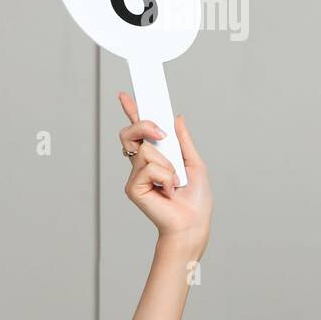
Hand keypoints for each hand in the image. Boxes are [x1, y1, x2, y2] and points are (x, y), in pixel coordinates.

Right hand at [117, 93, 212, 255]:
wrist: (193, 223)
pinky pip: (148, 167)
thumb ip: (184, 141)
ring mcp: (136, 176)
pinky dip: (165, 177)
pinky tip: (168, 191)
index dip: (132, 112)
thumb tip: (177, 118)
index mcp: (156, 157)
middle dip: (143, 126)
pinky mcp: (133, 187)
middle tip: (161, 133)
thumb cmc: (195, 199)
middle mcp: (142, 164)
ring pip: (145, 150)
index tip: (125, 95)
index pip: (140, 130)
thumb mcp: (194, 163)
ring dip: (167, 164)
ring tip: (174, 182)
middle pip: (130, 133)